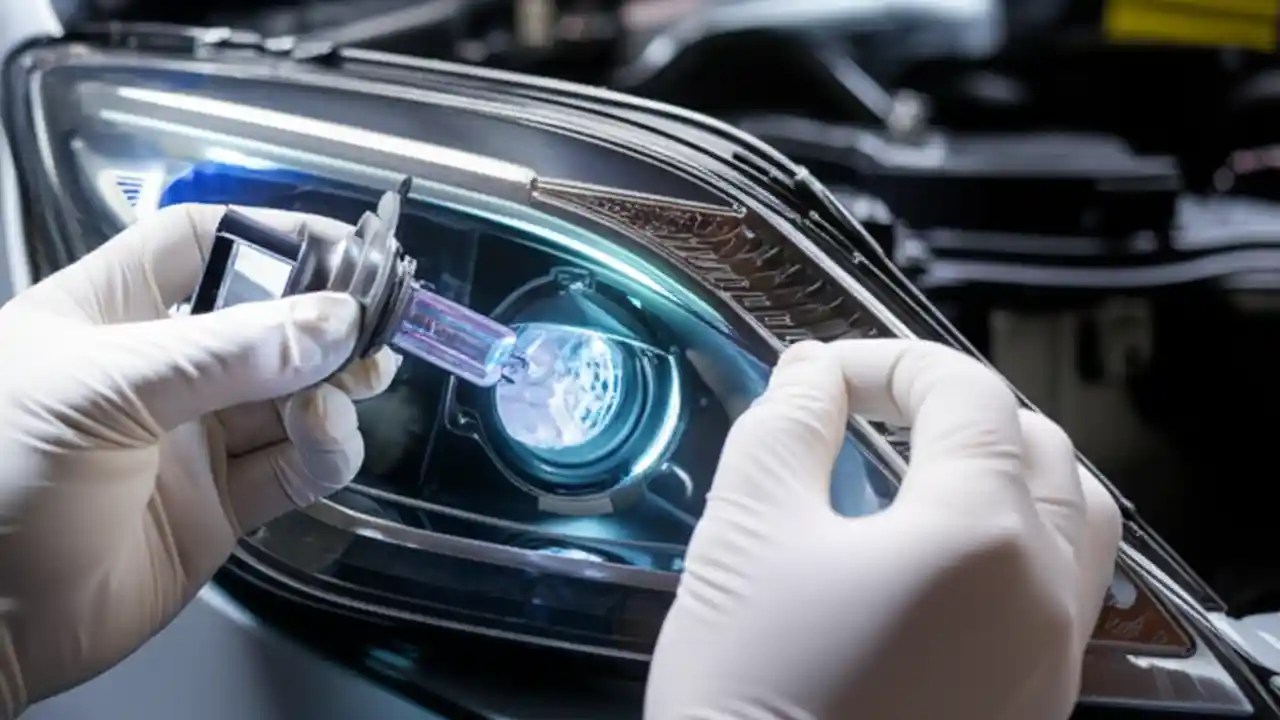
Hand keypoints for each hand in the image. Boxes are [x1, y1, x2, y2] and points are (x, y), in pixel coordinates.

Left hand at [0, 205, 397, 715]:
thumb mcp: (99, 390)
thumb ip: (223, 354)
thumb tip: (334, 321)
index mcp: (111, 312)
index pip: (201, 242)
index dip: (273, 233)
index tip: (345, 245)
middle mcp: (161, 369)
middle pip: (268, 321)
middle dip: (327, 320)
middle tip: (377, 323)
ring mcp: (197, 437)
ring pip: (296, 394)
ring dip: (335, 386)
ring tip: (352, 385)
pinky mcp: (226, 504)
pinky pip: (298, 464)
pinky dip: (327, 448)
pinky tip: (322, 435)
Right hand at [646, 339, 1121, 719]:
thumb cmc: (755, 698)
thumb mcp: (749, 535)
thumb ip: (786, 427)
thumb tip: (812, 377)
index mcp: (981, 536)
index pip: (963, 394)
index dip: (887, 362)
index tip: (823, 376)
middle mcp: (1041, 595)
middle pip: (1040, 445)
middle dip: (956, 405)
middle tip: (876, 408)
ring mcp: (1048, 658)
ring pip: (1073, 519)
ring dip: (1007, 468)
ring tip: (927, 468)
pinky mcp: (1030, 707)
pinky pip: (1056, 590)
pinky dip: (1013, 540)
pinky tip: (939, 556)